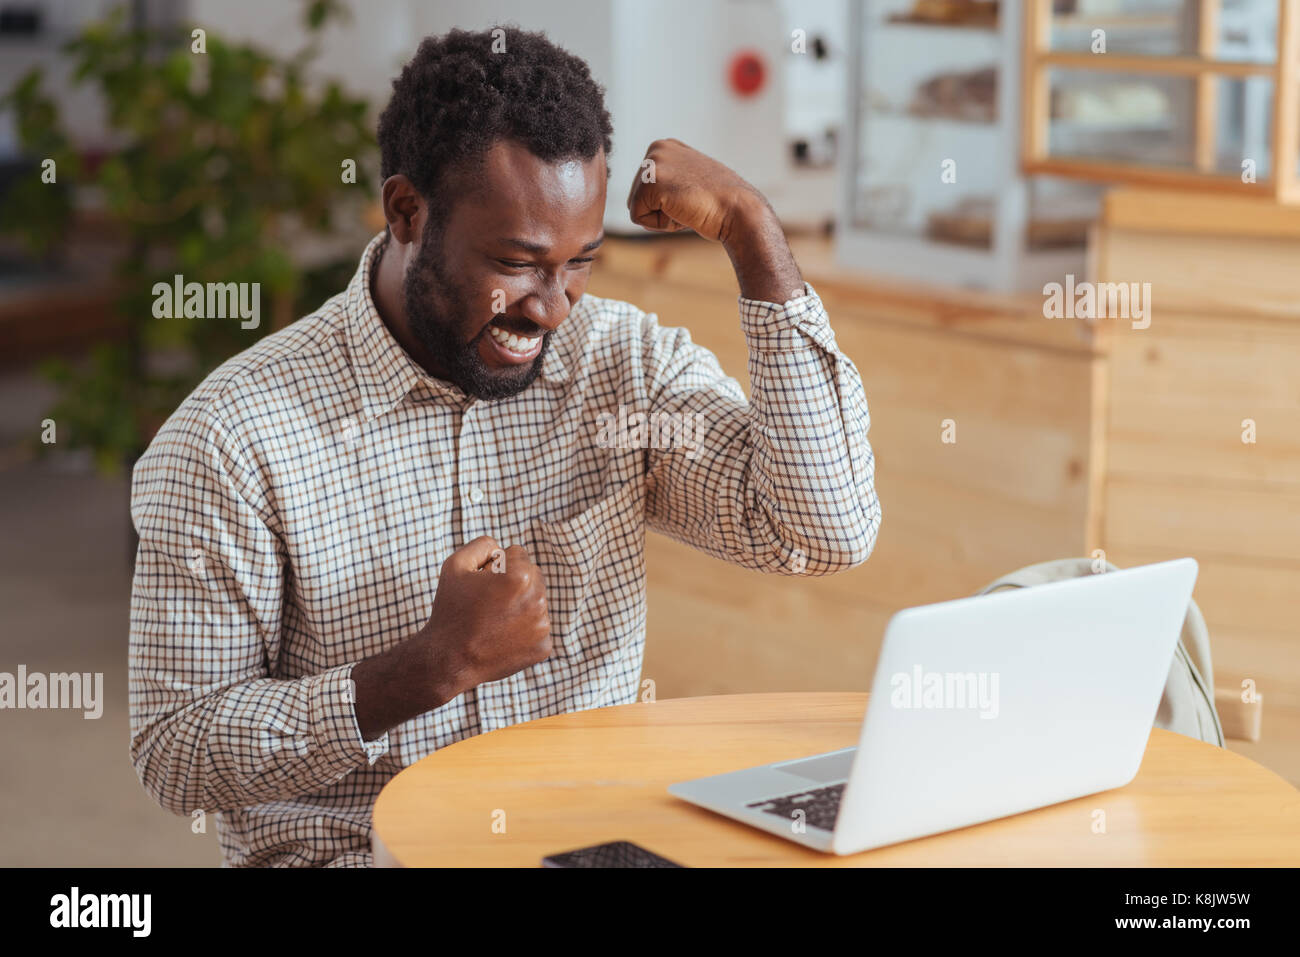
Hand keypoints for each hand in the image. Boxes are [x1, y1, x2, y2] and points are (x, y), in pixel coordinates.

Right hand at [422, 536, 551, 693]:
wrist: (448, 660)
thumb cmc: (450, 610)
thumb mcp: (456, 564)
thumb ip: (483, 544)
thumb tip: (502, 548)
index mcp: (520, 576)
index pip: (517, 554)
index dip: (495, 567)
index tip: (481, 585)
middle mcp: (538, 599)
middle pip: (532, 575)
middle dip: (513, 583)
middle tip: (487, 603)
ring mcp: (543, 626)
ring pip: (535, 601)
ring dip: (519, 605)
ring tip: (493, 621)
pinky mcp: (544, 647)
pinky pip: (537, 626)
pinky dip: (523, 630)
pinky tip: (502, 637)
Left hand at [626, 138, 765, 243]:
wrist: (738, 210)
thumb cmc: (719, 203)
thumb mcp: (690, 181)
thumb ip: (670, 180)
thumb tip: (655, 193)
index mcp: (664, 146)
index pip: (644, 189)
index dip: (666, 204)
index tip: (692, 196)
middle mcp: (656, 148)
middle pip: (636, 197)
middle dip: (661, 210)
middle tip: (691, 203)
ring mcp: (653, 163)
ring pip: (636, 207)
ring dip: (661, 218)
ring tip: (688, 206)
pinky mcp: (650, 182)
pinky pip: (638, 217)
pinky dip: (660, 225)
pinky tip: (683, 212)